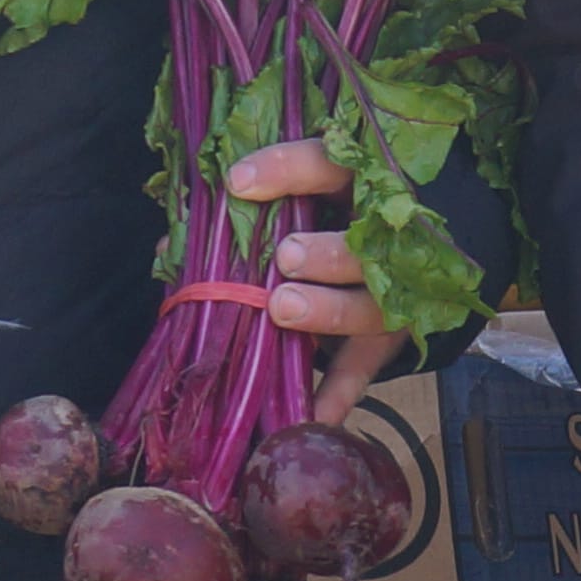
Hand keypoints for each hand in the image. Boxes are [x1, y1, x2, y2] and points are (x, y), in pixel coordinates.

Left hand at [231, 138, 400, 428]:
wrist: (405, 260)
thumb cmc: (328, 221)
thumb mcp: (302, 204)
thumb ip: (248, 217)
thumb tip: (174, 241)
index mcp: (356, 188)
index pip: (329, 166)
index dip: (287, 169)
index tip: (236, 182)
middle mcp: (381, 243)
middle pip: (364, 246)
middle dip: (326, 252)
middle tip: (286, 257)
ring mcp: (389, 298)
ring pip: (369, 306)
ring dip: (329, 310)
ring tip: (283, 309)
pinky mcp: (384, 343)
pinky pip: (361, 372)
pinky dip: (337, 396)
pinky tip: (309, 414)